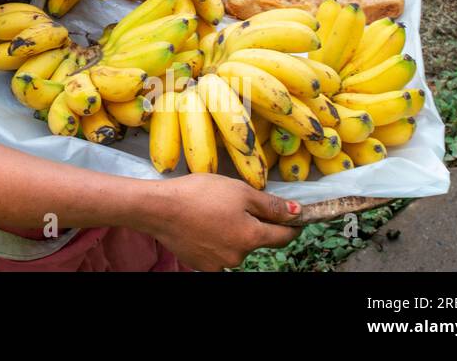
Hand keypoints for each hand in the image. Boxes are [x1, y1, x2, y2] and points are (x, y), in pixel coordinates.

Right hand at [142, 174, 299, 271]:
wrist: (159, 208)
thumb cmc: (199, 194)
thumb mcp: (240, 191)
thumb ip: (271, 205)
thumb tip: (298, 212)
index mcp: (252, 237)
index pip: (284, 236)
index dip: (292, 224)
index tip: (293, 215)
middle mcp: (240, 257)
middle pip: (256, 240)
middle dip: (252, 224)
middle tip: (234, 203)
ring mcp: (220, 264)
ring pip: (236, 247)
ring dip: (232, 233)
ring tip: (212, 213)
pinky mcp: (202, 266)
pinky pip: (218, 254)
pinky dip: (215, 241)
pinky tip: (201, 226)